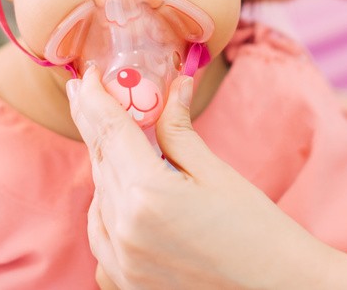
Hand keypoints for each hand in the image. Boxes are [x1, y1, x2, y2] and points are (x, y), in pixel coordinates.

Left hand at [67, 67, 329, 289]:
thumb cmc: (258, 231)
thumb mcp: (217, 173)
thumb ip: (180, 130)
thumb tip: (174, 87)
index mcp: (146, 195)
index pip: (110, 132)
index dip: (96, 99)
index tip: (88, 77)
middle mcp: (124, 231)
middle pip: (100, 163)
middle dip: (95, 126)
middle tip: (88, 94)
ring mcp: (120, 264)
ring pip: (98, 200)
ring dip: (105, 170)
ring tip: (120, 147)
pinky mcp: (126, 285)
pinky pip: (101, 238)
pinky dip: (107, 213)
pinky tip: (124, 199)